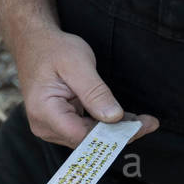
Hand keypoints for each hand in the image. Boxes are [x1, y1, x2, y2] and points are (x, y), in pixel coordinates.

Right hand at [12, 27, 157, 147]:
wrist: (33, 43)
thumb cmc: (53, 49)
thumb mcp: (77, 64)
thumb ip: (95, 92)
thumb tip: (113, 117)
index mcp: (45, 112)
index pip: (82, 135)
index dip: (112, 134)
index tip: (140, 127)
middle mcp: (45, 126)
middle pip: (86, 141)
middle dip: (118, 134)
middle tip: (149, 123)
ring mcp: (50, 128)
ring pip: (88, 138)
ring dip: (114, 131)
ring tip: (143, 121)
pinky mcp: (58, 125)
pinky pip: (84, 130)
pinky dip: (104, 125)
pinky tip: (125, 119)